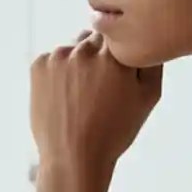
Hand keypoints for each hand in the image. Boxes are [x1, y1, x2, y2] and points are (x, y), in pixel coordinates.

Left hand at [30, 31, 162, 191]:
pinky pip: (52, 59)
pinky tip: (64, 97)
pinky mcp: (39, 66)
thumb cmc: (115, 131)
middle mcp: (85, 49)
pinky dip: (57, 72)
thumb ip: (152, 59)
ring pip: (73, 48)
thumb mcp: (149, 97)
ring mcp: (59, 57)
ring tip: (81, 95)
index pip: (120, 33)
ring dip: (77, 62)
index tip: (118, 71)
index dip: (119, 51)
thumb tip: (147, 34)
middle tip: (99, 87)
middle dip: (99, 55)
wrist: (73, 157)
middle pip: (95, 38)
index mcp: (115, 54)